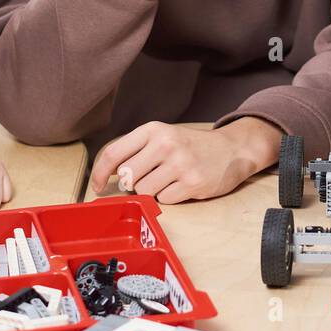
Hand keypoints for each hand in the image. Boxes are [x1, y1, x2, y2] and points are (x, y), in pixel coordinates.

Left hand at [88, 117, 281, 203]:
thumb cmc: (192, 146)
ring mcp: (180, 164)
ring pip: (144, 191)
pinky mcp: (192, 183)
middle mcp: (166, 144)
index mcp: (154, 130)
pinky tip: (183, 185)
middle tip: (150, 177)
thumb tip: (108, 177)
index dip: (100, 174)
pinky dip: (170, 197)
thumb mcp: (164, 136)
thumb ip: (136, 151)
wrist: (233, 149)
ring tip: (170, 179)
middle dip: (134, 183)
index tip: (97, 186)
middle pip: (127, 177)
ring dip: (153, 190)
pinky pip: (165, 200)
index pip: (114, 154)